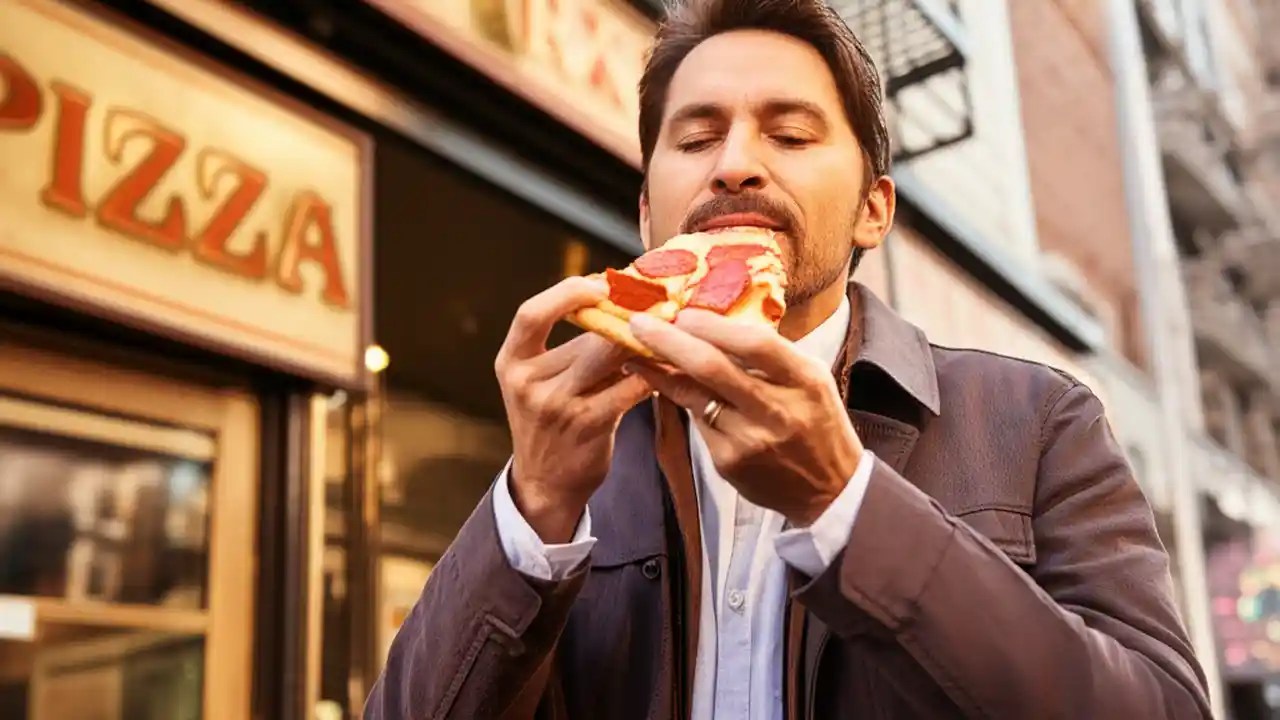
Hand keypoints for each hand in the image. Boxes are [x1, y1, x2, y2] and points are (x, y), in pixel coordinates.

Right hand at [496, 277, 650, 542]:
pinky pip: (631, 387)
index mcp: (513, 362)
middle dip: (626, 316)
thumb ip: (571, 348)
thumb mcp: (542, 382)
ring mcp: (558, 405)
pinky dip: (654, 374)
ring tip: (670, 329)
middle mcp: (529, 382)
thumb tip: (623, 304)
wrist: (545, 484)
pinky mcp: (589, 425)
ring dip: (645, 342)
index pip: (531, 314)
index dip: (566, 293)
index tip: (600, 283)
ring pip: (611, 356)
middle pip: (586, 334)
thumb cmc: (551, 423)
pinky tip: (669, 368)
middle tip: (658, 301)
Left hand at [628, 310, 861, 525]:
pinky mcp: (728, 462)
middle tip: (640, 324)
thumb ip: (770, 357)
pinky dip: (681, 399)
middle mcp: (777, 411)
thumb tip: (715, 324)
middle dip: (668, 342)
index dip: (713, 326)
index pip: (755, 344)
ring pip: (693, 396)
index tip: (684, 313)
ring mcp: (749, 440)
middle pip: (712, 369)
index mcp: (805, 381)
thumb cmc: (818, 424)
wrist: (829, 490)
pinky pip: (696, 421)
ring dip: (661, 371)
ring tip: (640, 352)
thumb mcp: (811, 381)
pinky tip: (667, 385)